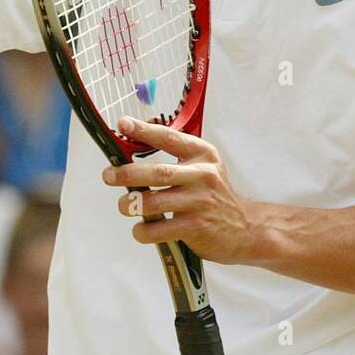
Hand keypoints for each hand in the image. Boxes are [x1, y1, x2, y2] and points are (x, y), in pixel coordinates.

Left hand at [103, 116, 261, 264]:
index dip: (144, 130)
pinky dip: (143, 231)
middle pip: (157, 172)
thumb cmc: (214, 194)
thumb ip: (176, 150)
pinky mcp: (195, 227)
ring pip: (154, 202)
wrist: (245, 227)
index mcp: (202, 154)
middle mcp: (202, 175)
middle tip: (108, 175)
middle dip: (127, 174)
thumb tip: (137, 132)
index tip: (122, 124)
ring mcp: (199, 202)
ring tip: (123, 205)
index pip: (169, 137)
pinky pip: (159, 229)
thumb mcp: (203, 165)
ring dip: (131, 204)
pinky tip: (140, 229)